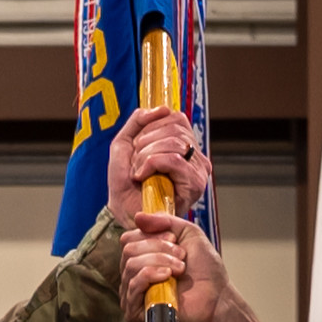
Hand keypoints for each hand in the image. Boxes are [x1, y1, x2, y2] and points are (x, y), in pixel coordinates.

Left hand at [106, 106, 209, 228]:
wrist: (123, 213)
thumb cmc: (126, 184)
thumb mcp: (125, 144)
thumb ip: (139, 121)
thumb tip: (162, 108)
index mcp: (183, 145)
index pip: (176, 118)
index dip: (152, 126)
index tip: (138, 146)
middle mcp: (195, 156)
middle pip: (174, 128)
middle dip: (146, 142)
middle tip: (135, 163)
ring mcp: (198, 170)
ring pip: (174, 142)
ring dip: (146, 155)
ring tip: (138, 172)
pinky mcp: (195, 184)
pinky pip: (174, 160)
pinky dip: (151, 164)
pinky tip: (142, 176)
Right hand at [119, 215, 268, 321]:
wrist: (217, 300)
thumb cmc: (206, 272)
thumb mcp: (188, 234)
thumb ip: (165, 221)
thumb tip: (138, 216)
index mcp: (143, 258)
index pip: (129, 239)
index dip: (150, 235)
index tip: (174, 239)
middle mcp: (135, 275)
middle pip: (129, 250)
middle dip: (157, 248)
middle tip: (181, 256)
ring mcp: (133, 294)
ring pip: (131, 265)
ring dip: (159, 261)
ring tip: (180, 268)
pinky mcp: (135, 311)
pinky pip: (132, 285)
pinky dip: (150, 275)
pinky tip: (168, 277)